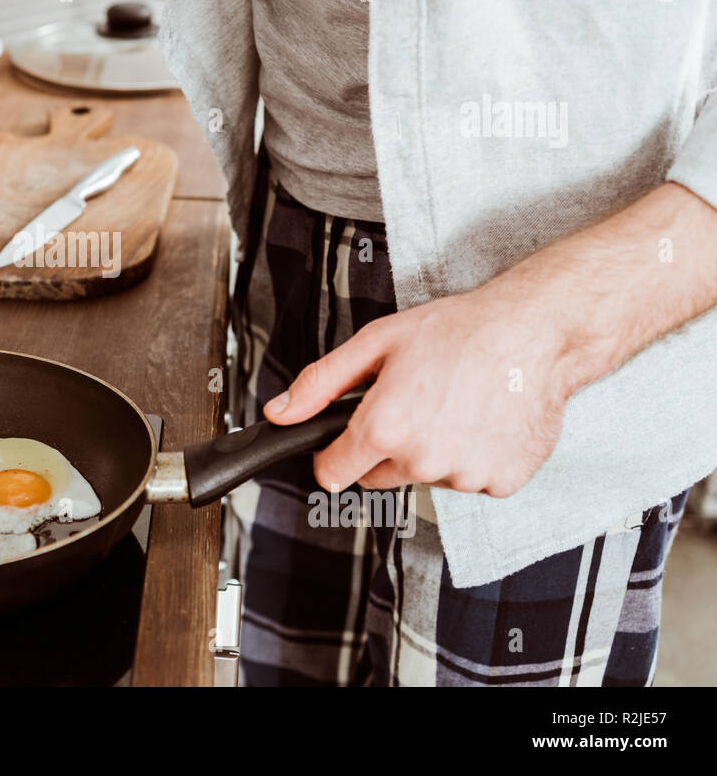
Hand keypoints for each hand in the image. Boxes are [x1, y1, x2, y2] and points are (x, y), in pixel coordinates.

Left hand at [262, 284, 576, 496]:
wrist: (534, 331)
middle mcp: (423, 460)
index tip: (342, 443)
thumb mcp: (375, 343)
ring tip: (454, 404)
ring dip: (432, 451)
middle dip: (386, 447)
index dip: (332, 455)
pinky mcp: (501, 482)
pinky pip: (469, 480)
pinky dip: (472, 457)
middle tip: (413, 402)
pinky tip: (481, 419)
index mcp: (385, 428)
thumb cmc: (460, 330)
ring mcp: (464, 475)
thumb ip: (320, 383)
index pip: (333, 473)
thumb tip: (280, 413)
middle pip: (378, 475)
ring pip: (426, 477)